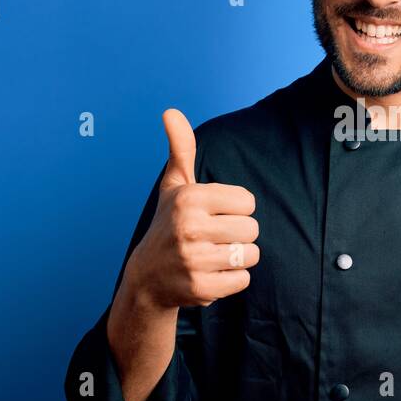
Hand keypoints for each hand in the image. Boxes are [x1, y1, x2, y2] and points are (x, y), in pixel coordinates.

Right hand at [125, 108, 260, 310]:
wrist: (147, 278)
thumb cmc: (169, 224)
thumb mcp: (174, 186)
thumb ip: (181, 149)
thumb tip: (171, 112)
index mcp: (189, 198)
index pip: (248, 201)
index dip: (235, 209)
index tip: (214, 214)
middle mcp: (190, 227)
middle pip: (252, 228)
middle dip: (239, 234)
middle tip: (214, 238)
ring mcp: (195, 260)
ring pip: (251, 255)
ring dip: (237, 257)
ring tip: (213, 255)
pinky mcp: (201, 288)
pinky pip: (243, 280)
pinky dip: (232, 279)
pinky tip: (211, 274)